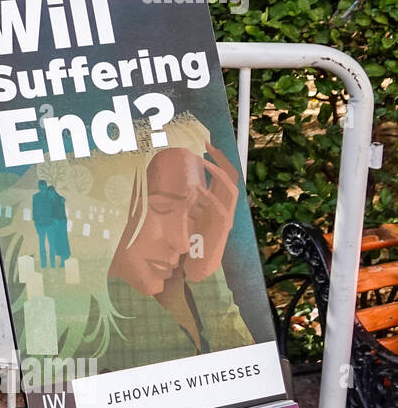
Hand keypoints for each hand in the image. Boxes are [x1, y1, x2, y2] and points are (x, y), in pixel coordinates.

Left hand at [184, 141, 239, 281]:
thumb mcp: (191, 213)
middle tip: (206, 145)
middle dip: (221, 159)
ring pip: (231, 189)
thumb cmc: (194, 238)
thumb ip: (189, 199)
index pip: (225, 175)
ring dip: (217, 174)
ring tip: (202, 162)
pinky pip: (220, 208)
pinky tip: (196, 189)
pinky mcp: (222, 227)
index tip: (205, 145)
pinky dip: (209, 197)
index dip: (219, 158)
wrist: (201, 262)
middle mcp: (227, 206)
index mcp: (221, 201)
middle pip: (232, 177)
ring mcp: (227, 216)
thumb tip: (175, 181)